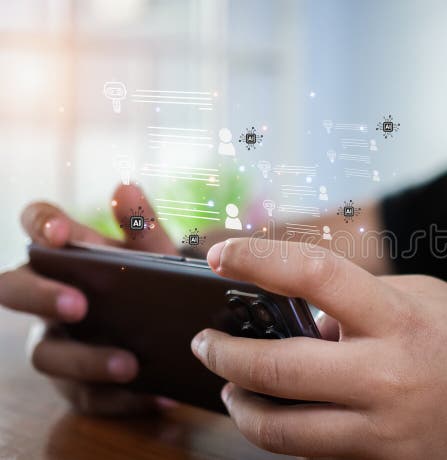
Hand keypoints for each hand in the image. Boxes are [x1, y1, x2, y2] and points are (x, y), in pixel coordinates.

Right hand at [0, 184, 177, 415]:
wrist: (172, 329)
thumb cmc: (149, 283)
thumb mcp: (157, 258)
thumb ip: (144, 227)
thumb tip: (126, 189)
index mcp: (62, 255)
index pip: (35, 225)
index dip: (41, 224)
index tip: (59, 234)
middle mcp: (44, 297)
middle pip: (14, 291)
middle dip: (41, 296)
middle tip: (80, 304)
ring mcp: (54, 343)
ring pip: (47, 355)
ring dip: (87, 360)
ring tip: (130, 364)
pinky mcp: (75, 387)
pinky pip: (88, 398)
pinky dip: (122, 399)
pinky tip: (156, 395)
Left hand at [191, 239, 446, 458]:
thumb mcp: (428, 300)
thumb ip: (364, 304)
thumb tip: (307, 322)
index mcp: (401, 321)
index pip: (314, 276)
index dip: (257, 259)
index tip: (220, 255)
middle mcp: (388, 378)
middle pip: (278, 370)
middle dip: (225, 357)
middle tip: (206, 345)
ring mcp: (386, 434)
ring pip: (283, 433)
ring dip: (243, 409)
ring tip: (233, 390)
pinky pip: (317, 455)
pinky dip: (288, 434)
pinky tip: (284, 416)